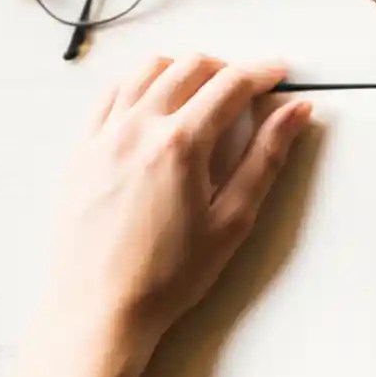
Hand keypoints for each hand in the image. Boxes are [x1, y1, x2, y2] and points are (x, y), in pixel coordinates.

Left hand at [45, 56, 311, 352]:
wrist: (100, 309)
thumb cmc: (167, 277)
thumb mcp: (233, 220)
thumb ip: (266, 158)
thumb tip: (294, 114)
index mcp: (181, 144)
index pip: (230, 86)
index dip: (262, 73)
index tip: (279, 74)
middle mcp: (138, 128)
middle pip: (189, 67)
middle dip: (226, 68)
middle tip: (247, 87)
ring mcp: (104, 136)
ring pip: (146, 71)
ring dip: (182, 69)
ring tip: (203, 89)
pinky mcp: (81, 151)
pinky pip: (110, 95)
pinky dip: (138, 85)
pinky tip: (152, 102)